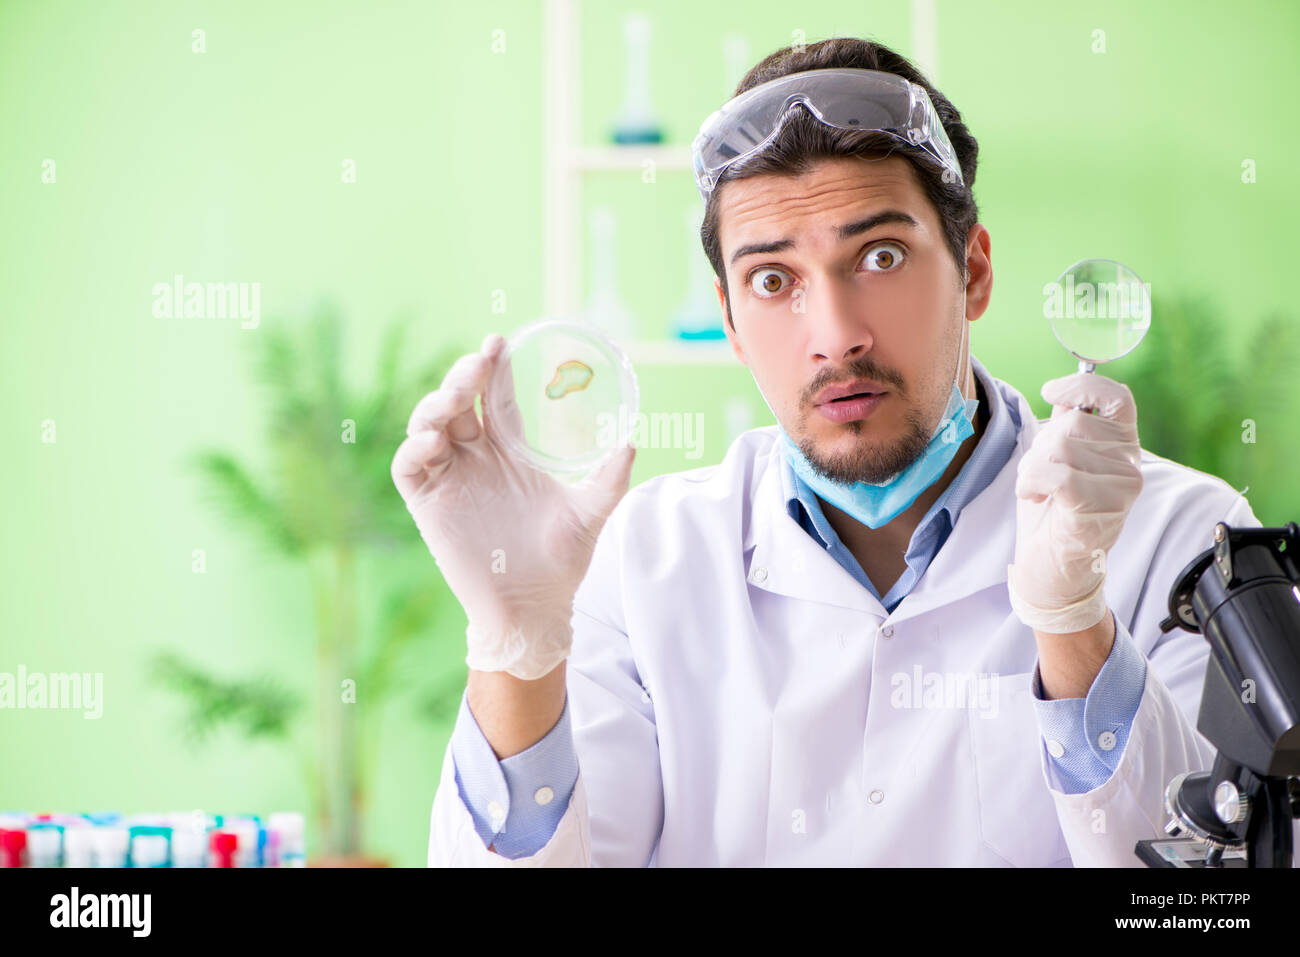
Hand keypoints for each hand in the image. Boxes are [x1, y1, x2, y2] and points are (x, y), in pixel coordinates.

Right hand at [390, 333, 635, 678]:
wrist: (534, 608)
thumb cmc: (562, 561)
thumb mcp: (590, 513)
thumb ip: (609, 479)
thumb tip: (633, 443)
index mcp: (507, 450)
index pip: (494, 397)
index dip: (493, 368)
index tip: (501, 342)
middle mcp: (474, 458)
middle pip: (457, 402)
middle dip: (463, 376)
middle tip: (480, 360)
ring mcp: (449, 479)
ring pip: (427, 425)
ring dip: (437, 403)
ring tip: (458, 396)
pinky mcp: (428, 506)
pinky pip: (408, 468)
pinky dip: (415, 450)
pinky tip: (434, 442)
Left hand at [1006, 372, 1142, 633]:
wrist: (1052, 569)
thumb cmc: (1053, 514)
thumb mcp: (1059, 462)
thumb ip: (1066, 428)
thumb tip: (1065, 392)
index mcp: (1123, 446)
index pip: (1117, 397)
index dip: (1083, 386)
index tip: (1051, 391)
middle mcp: (1130, 465)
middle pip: (1072, 423)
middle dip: (1041, 445)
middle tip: (1039, 476)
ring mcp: (1120, 490)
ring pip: (1060, 448)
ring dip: (1032, 468)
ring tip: (1039, 491)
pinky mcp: (1100, 511)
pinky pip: (1057, 475)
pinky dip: (1032, 482)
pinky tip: (1035, 497)